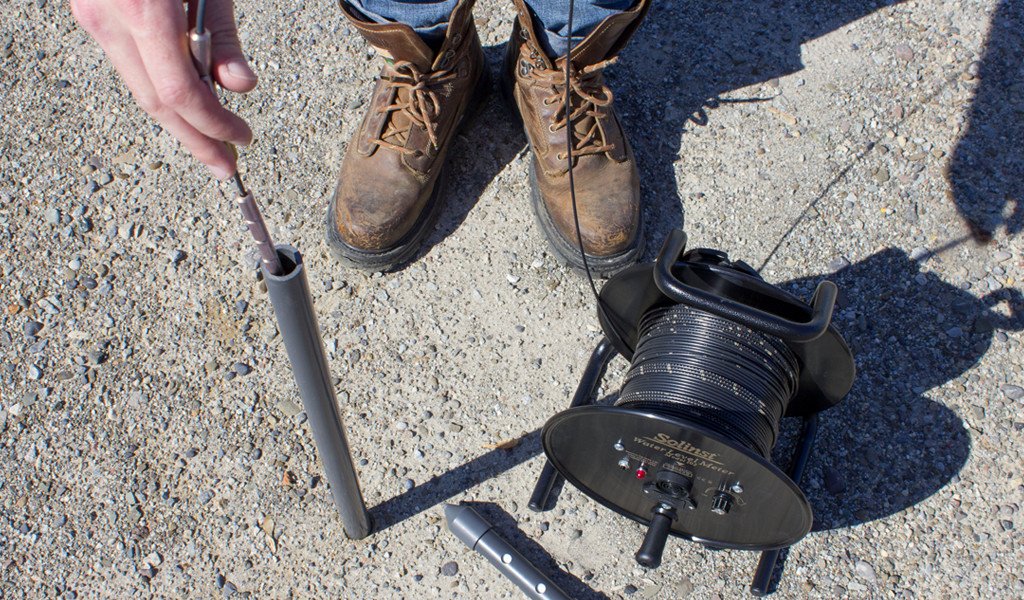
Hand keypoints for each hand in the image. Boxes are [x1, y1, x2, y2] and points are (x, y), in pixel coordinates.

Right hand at [71, 0, 256, 178]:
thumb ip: (222, 34)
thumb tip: (239, 85)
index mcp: (143, 9)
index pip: (179, 93)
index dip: (212, 124)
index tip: (240, 139)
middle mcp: (108, 18)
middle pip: (154, 101)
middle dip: (194, 139)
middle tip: (224, 163)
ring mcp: (92, 16)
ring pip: (138, 87)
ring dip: (177, 118)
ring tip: (211, 138)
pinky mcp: (90, 13)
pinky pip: (129, 63)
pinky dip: (159, 86)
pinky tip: (185, 102)